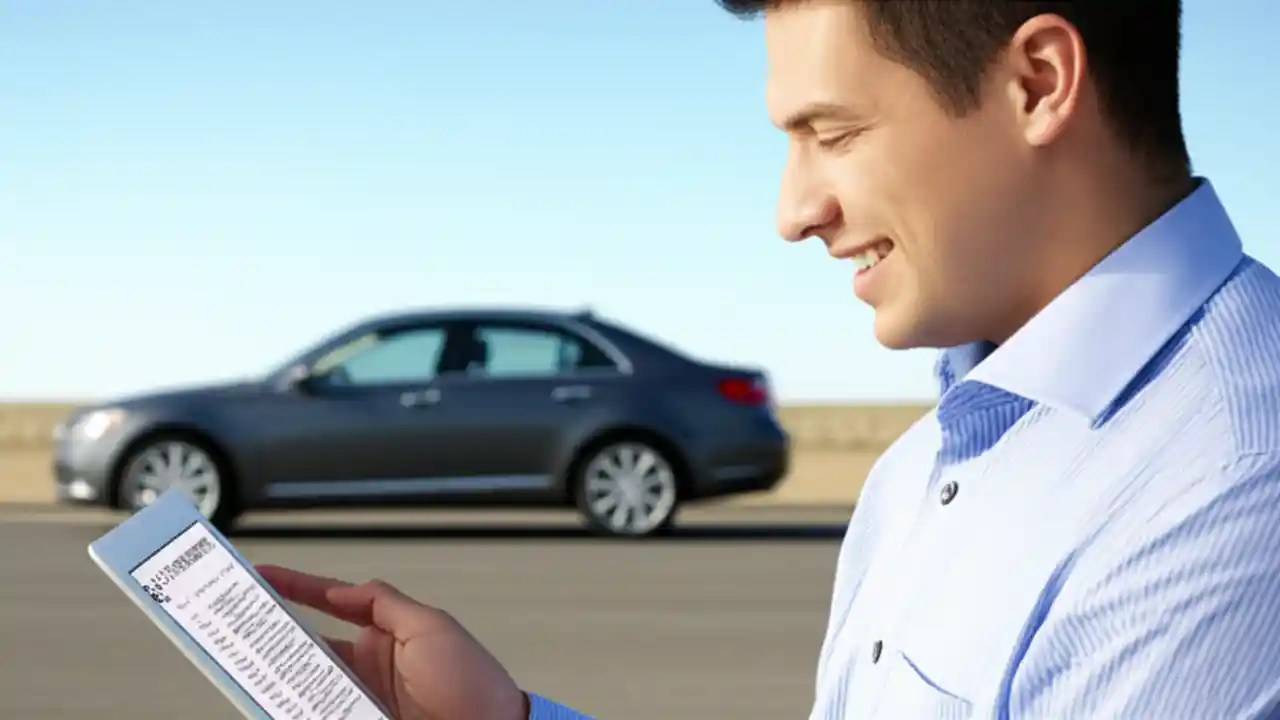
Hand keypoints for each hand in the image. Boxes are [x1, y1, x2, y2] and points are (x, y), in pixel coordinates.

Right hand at [256, 564, 528, 719]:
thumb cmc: (474, 683)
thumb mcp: (431, 627)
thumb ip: (384, 603)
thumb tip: (341, 588)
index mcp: (382, 638)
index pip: (328, 606)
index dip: (295, 589)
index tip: (262, 576)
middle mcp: (364, 672)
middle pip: (303, 654)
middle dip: (269, 642)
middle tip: (232, 631)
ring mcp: (357, 704)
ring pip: (302, 691)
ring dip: (276, 683)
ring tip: (244, 670)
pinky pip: (313, 713)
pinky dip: (291, 710)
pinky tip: (275, 704)